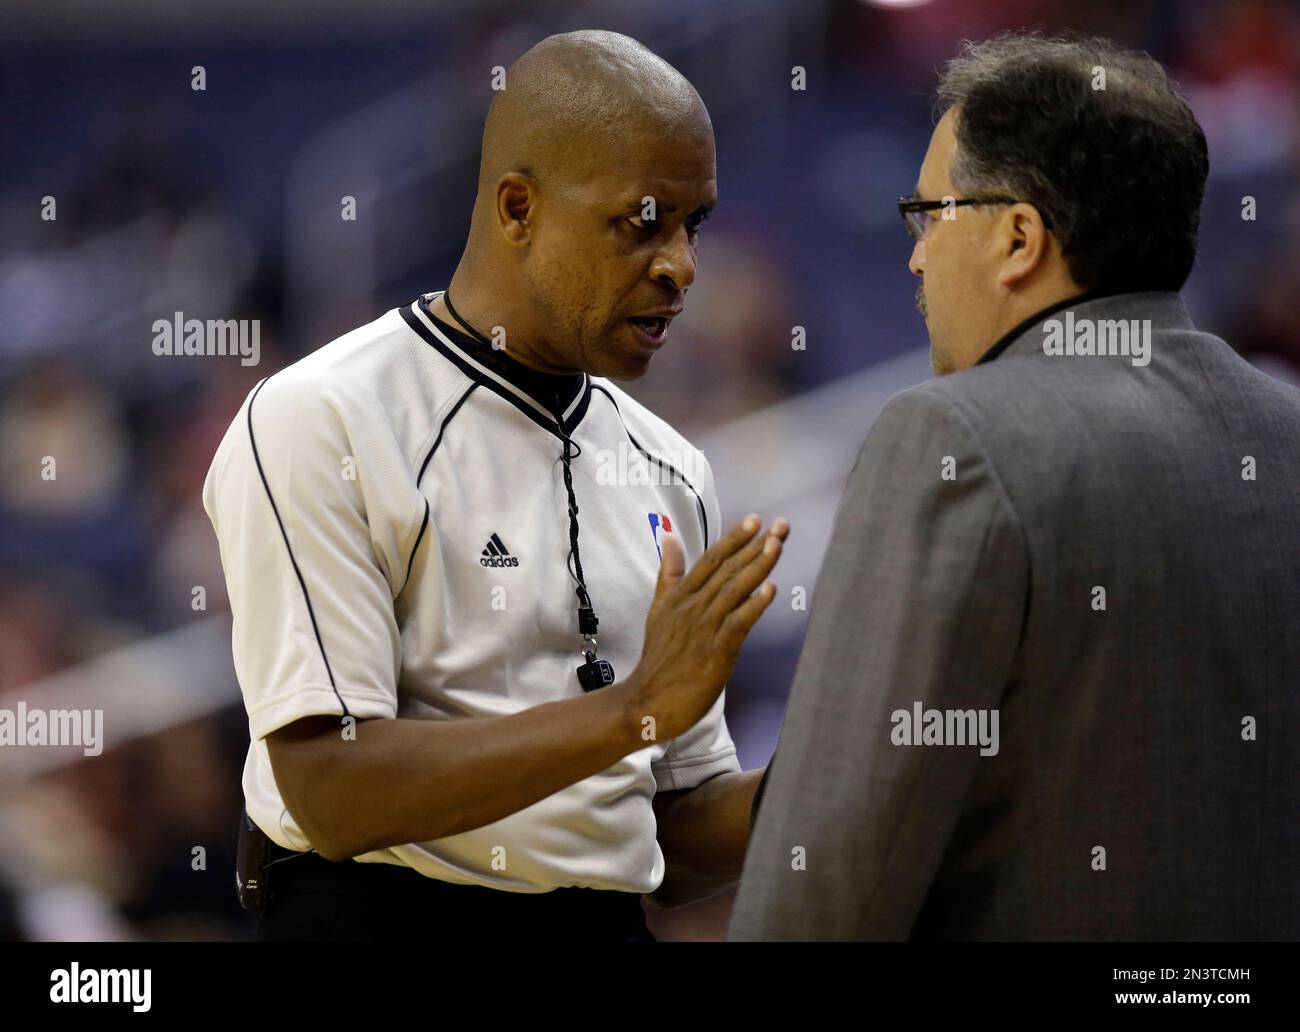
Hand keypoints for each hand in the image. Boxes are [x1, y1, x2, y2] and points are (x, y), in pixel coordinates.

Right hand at [623, 514, 788, 741]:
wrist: (647, 702)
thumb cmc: (659, 657)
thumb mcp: (659, 609)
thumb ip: (669, 574)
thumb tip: (668, 538)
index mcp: (680, 596)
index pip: (710, 561)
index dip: (733, 539)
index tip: (755, 519)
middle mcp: (693, 608)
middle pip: (727, 570)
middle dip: (755, 546)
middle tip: (780, 525)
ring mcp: (704, 630)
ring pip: (734, 591)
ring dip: (757, 567)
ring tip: (777, 546)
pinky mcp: (715, 653)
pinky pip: (737, 624)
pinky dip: (754, 606)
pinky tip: (770, 590)